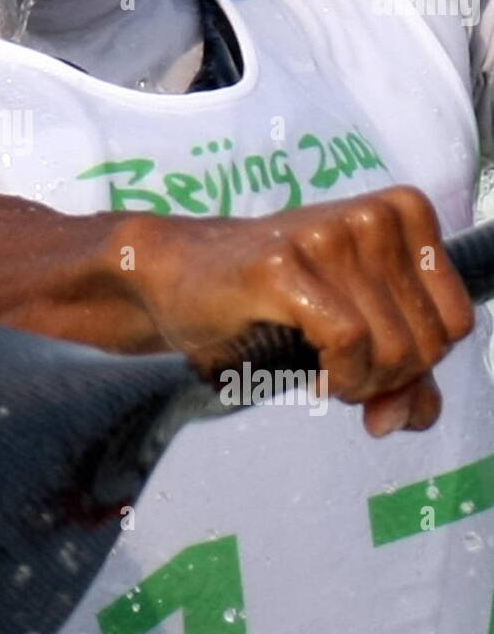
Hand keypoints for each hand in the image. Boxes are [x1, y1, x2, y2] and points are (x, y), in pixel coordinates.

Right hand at [129, 187, 474, 436]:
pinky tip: (314, 377)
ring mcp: (327, 234)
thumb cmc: (266, 300)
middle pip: (429, 341)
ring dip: (360, 385)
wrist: (175, 276)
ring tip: (323, 375)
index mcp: (402, 213)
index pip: (457, 320)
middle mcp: (372, 215)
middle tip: (343, 379)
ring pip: (391, 347)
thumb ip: (399, 374)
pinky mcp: (282, 263)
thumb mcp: (351, 332)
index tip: (376, 370)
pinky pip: (348, 342)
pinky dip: (339, 376)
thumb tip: (407, 420)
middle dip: (389, 381)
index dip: (422, 366)